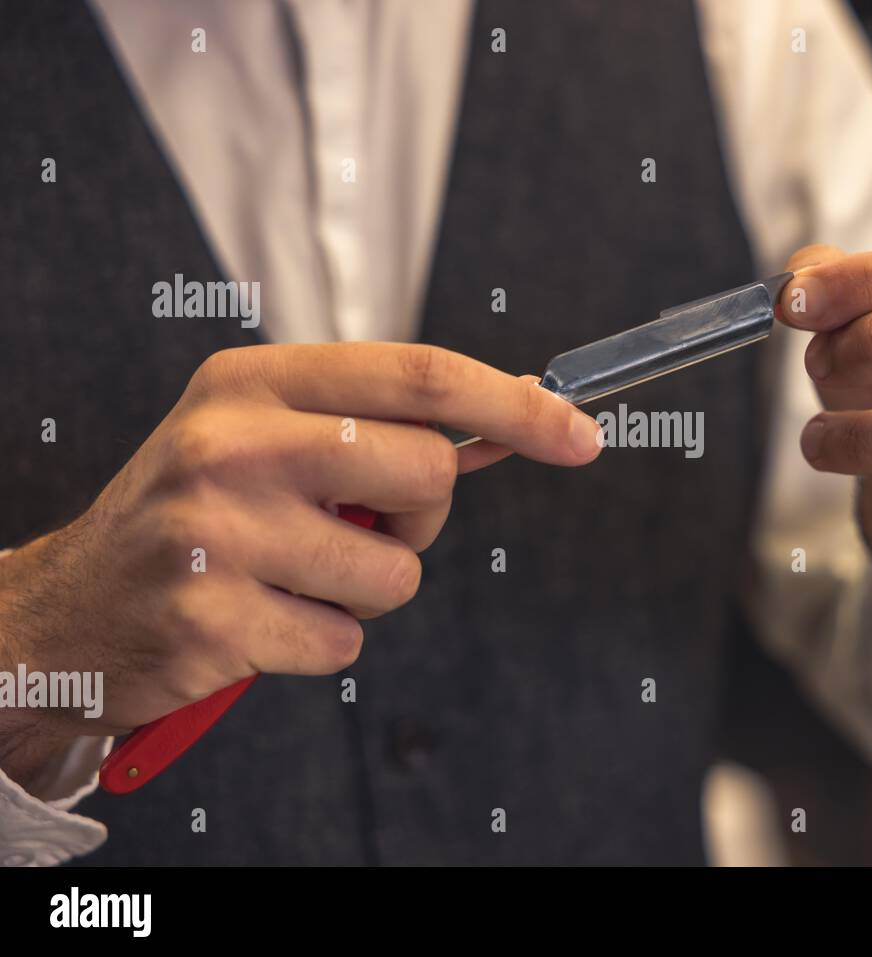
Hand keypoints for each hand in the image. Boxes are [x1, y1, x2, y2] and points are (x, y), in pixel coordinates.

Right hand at [0, 342, 602, 786]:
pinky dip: (319, 643)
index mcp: (254, 382)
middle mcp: (232, 441)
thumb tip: (505, 426)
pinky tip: (259, 622)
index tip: (581, 434)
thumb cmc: (196, 515)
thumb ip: (371, 424)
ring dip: (364, 589)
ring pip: (395, 573)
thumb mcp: (262, 436)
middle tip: (358, 526)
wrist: (67, 609)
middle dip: (419, 518)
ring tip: (290, 577)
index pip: (417, 375)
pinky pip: (345, 643)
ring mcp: (218, 529)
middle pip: (426, 474)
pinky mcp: (213, 616)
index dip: (514, 406)